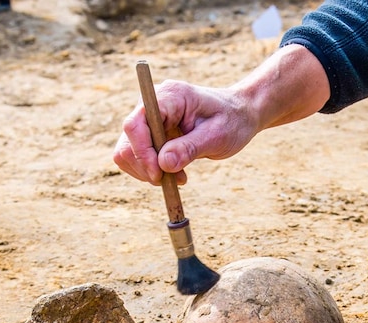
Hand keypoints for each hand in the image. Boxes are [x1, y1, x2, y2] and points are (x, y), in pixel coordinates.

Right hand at [112, 44, 330, 185]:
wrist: (240, 115)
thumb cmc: (233, 120)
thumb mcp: (217, 135)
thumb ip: (190, 148)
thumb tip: (162, 164)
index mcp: (169, 96)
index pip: (137, 123)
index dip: (142, 151)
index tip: (158, 174)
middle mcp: (153, 104)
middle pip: (128, 140)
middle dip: (145, 166)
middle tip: (170, 180)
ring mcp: (150, 119)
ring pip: (127, 151)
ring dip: (148, 171)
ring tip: (178, 177)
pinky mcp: (151, 133)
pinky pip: (137, 157)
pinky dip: (151, 171)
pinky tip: (175, 174)